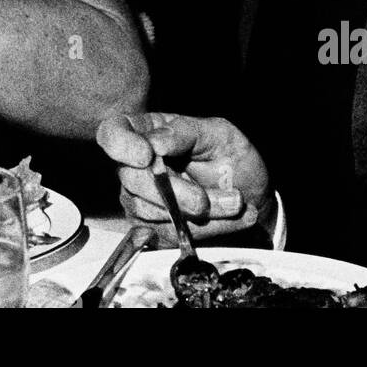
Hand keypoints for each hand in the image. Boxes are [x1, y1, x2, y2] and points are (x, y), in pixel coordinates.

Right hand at [96, 112, 271, 242]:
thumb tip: (155, 142)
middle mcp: (137, 166)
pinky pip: (167, 235)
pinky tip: (228, 218)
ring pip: (151, 211)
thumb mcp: (219, 134)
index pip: (113, 133)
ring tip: (234, 202)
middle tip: (210, 194)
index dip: (121, 144)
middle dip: (176, 191)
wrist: (253, 198)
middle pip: (132, 179)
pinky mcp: (153, 230)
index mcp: (148, 131)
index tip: (147, 156)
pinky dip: (204, 230)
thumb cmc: (233, 158)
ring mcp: (141, 200)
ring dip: (199, 212)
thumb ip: (185, 132)